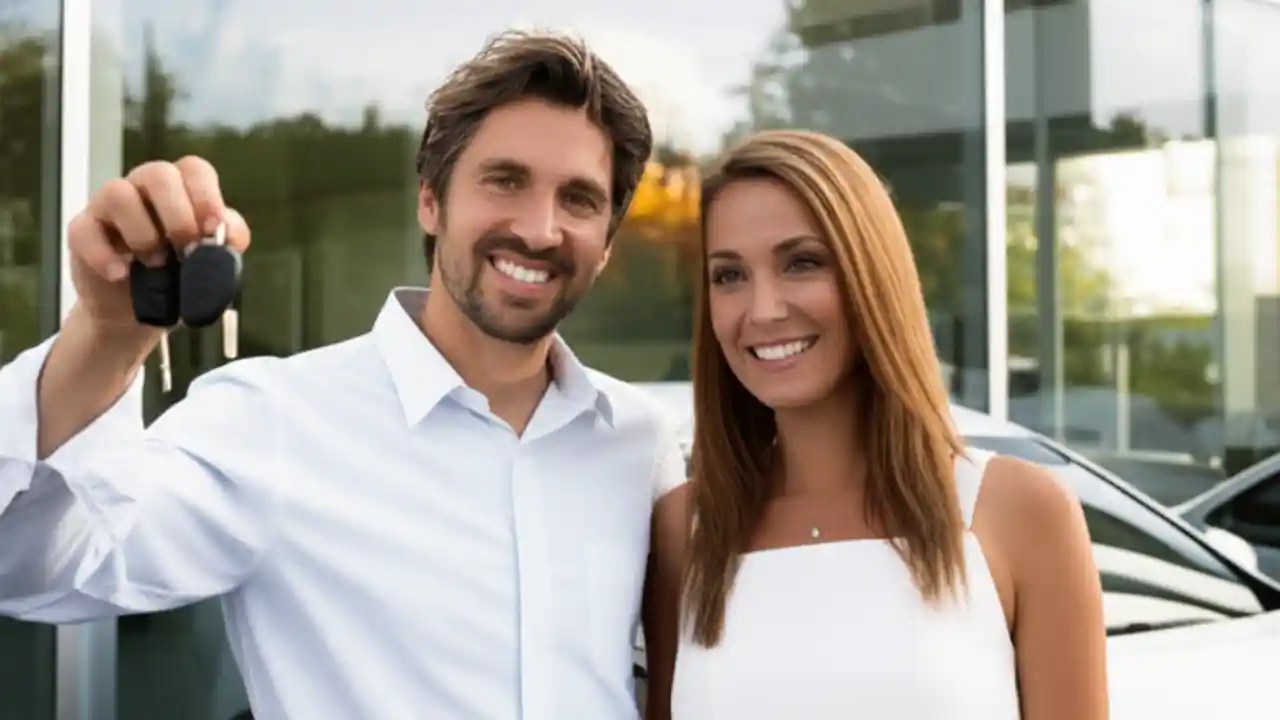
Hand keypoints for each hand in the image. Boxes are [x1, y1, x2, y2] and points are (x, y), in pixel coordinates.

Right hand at [67, 155, 250, 342]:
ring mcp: (108, 206)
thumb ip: (226, 240)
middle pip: (158, 174)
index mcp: (180, 189)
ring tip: (155, 264)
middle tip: (186, 250)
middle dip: (178, 215)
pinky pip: (84, 230)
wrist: (137, 313)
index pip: (195, 169)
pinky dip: (104, 255)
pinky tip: (121, 275)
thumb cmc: (177, 276)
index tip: (213, 229)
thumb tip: (228, 233)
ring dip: (143, 233)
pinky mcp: (82, 231)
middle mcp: (143, 188)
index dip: (206, 195)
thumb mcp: (210, 260)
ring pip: (118, 193)